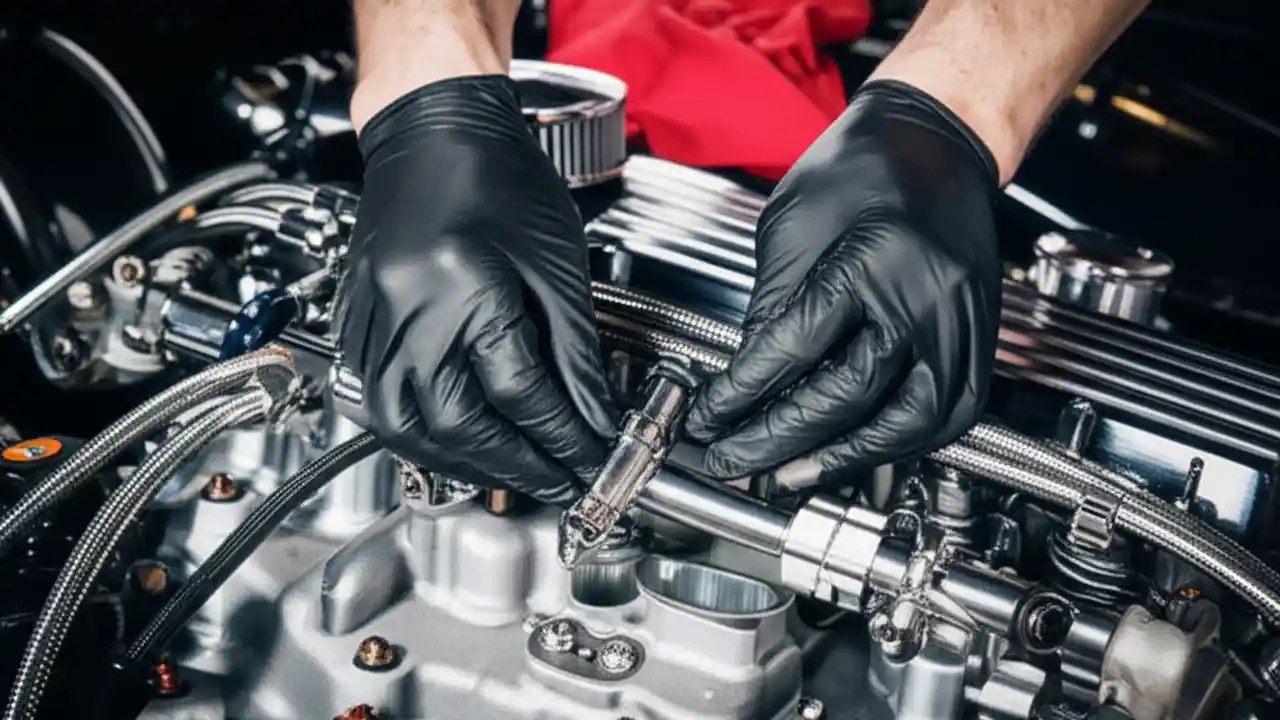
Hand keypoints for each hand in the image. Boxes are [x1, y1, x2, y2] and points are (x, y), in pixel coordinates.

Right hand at [338, 76, 617, 505]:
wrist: (434, 131)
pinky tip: (453, 443)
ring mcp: (373, 318)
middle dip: (515, 466)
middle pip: (458, 424)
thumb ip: (575, 351)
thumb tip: (593, 419)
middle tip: (556, 481)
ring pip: (405, 427)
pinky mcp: (356, 322)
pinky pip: (375, 400)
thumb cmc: (498, 179)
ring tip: (508, 474)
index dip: (563, 438)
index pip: (522, 394)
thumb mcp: (558, 265)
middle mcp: (410, 309)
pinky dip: (419, 435)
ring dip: (461, 463)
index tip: (592, 461)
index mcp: (466, 288)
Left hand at [684, 80, 1001, 484]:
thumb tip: (749, 381)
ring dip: (840, 458)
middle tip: (731, 456)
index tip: (708, 416)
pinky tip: (850, 452)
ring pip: (905, 422)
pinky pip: (944, 416)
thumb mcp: (792, 226)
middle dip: (779, 438)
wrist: (940, 139)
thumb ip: (773, 308)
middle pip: (847, 397)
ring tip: (787, 472)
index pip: (794, 350)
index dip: (742, 393)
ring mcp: (964, 324)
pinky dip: (893, 443)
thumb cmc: (865, 165)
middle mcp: (929, 298)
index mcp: (874, 259)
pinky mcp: (981, 342)